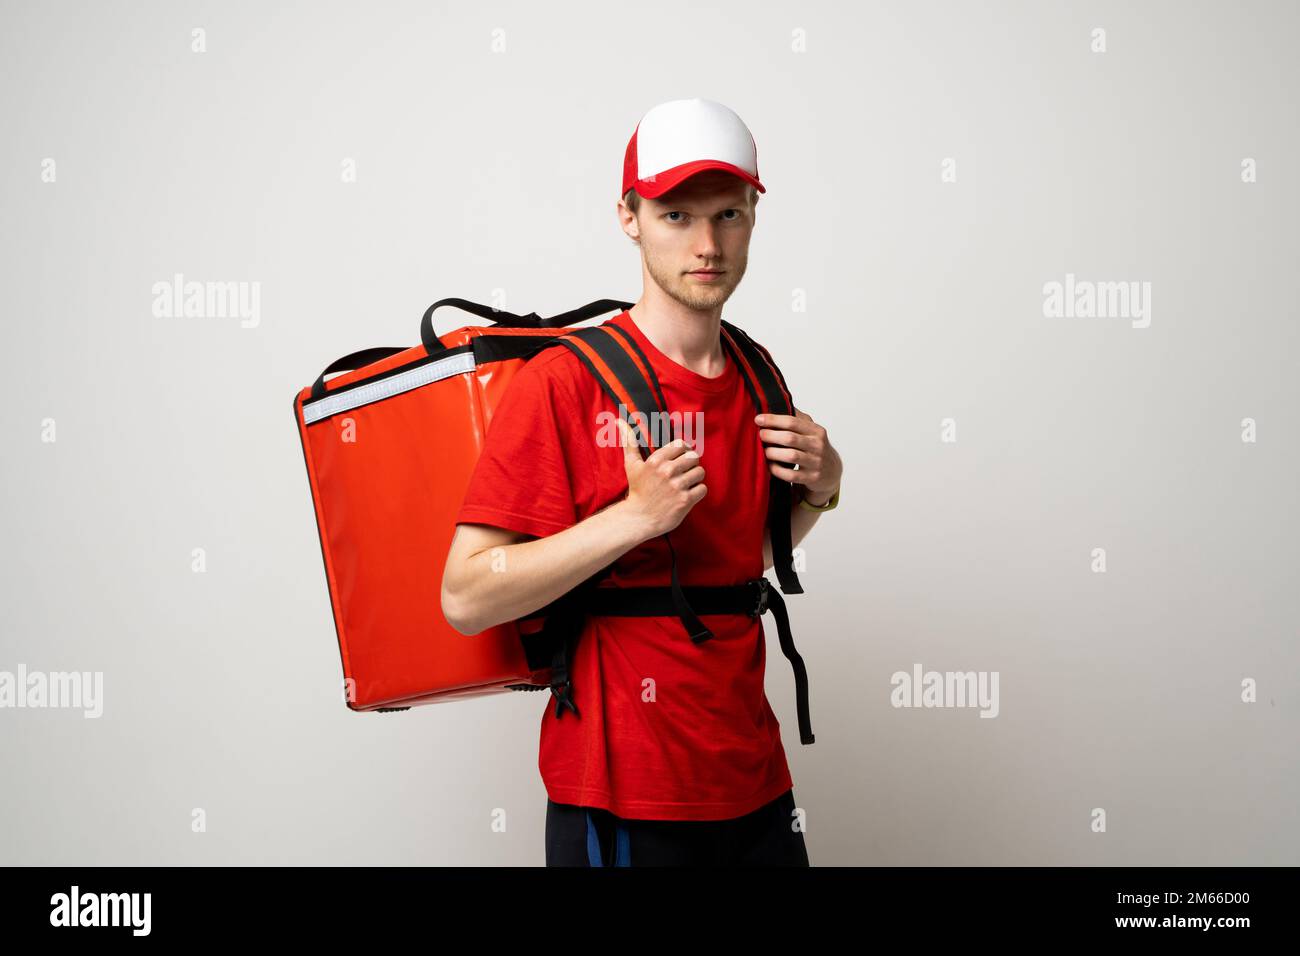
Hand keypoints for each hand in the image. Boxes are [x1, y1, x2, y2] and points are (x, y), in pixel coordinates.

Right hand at [615, 417, 706, 537]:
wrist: (639, 518)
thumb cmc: (637, 490)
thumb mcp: (631, 464)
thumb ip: (629, 441)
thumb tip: (620, 421)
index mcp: (656, 460)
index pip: (681, 445)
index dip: (684, 451)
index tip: (682, 458)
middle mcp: (667, 471)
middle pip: (694, 457)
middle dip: (690, 465)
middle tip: (684, 473)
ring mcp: (677, 486)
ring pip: (700, 472)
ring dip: (695, 478)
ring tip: (686, 484)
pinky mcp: (685, 500)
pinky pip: (702, 488)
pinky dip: (698, 492)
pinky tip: (687, 495)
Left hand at [755, 407, 841, 504]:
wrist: (831, 472)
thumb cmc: (815, 447)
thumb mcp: (811, 431)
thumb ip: (798, 418)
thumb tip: (779, 401)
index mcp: (816, 431)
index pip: (793, 422)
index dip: (773, 420)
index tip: (758, 419)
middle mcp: (818, 445)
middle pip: (790, 438)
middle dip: (771, 435)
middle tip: (760, 435)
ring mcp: (816, 462)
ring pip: (791, 456)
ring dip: (773, 453)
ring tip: (764, 451)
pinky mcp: (811, 478)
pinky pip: (791, 475)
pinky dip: (777, 470)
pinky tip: (770, 466)